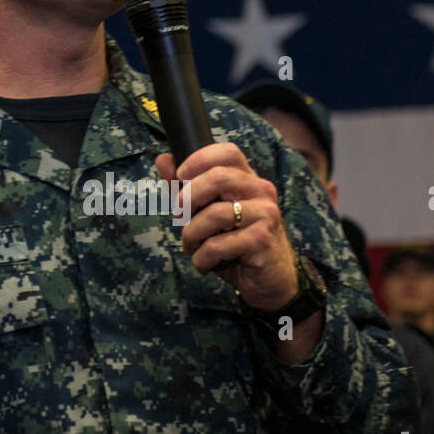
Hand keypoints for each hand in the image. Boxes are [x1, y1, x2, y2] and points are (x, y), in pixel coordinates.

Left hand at [155, 143, 298, 311]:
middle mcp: (262, 191)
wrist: (271, 281)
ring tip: (190, 247)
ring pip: (214, 214)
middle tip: (180, 217)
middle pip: (218, 178)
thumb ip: (187, 188)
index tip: (180, 177)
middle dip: (188, 199)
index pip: (228, 152)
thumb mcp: (211, 214)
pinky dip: (201, 258)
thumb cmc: (238, 245)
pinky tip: (204, 264)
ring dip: (191, 234)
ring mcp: (265, 215)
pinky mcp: (261, 241)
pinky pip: (218, 245)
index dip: (198, 159)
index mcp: (249, 180)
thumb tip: (163, 159)